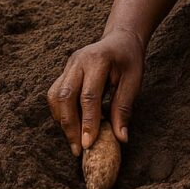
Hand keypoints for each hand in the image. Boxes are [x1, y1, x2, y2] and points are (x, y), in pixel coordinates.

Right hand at [47, 28, 144, 155]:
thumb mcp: (134, 81)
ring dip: (62, 121)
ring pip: (55, 96)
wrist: (120, 38)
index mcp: (98, 60)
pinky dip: (60, 112)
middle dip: (70, 126)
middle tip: (78, 149)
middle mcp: (78, 61)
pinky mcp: (64, 72)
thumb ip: (124, 108)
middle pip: (65, 97)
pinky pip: (55, 94)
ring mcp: (68, 65)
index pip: (89, 96)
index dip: (88, 122)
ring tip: (74, 140)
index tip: (88, 145)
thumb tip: (121, 138)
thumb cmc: (129, 60)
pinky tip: (71, 125)